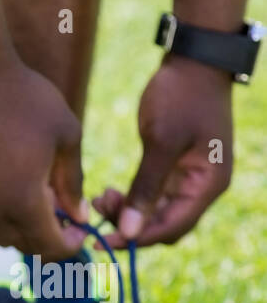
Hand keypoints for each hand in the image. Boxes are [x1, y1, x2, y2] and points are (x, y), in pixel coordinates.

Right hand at [0, 62, 88, 258]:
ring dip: (16, 227)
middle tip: (59, 211)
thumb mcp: (65, 134)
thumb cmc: (24, 98)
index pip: (50, 246)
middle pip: (22, 244)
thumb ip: (72, 180)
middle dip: (45, 236)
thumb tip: (77, 213)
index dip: (70, 244)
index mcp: (23, 201)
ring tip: (29, 200)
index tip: (79, 231)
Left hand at [93, 56, 233, 247]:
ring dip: (126, 214)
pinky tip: (107, 194)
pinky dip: (130, 200)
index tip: (101, 240)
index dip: (137, 239)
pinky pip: (152, 198)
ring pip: (155, 215)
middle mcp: (203, 188)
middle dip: (130, 227)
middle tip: (96, 216)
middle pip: (164, 226)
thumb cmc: (181, 96)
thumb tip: (128, 232)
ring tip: (99, 200)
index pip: (171, 228)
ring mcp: (190, 180)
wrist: (194, 62)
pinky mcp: (175, 171)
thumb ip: (146, 187)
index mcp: (207, 184)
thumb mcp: (161, 140)